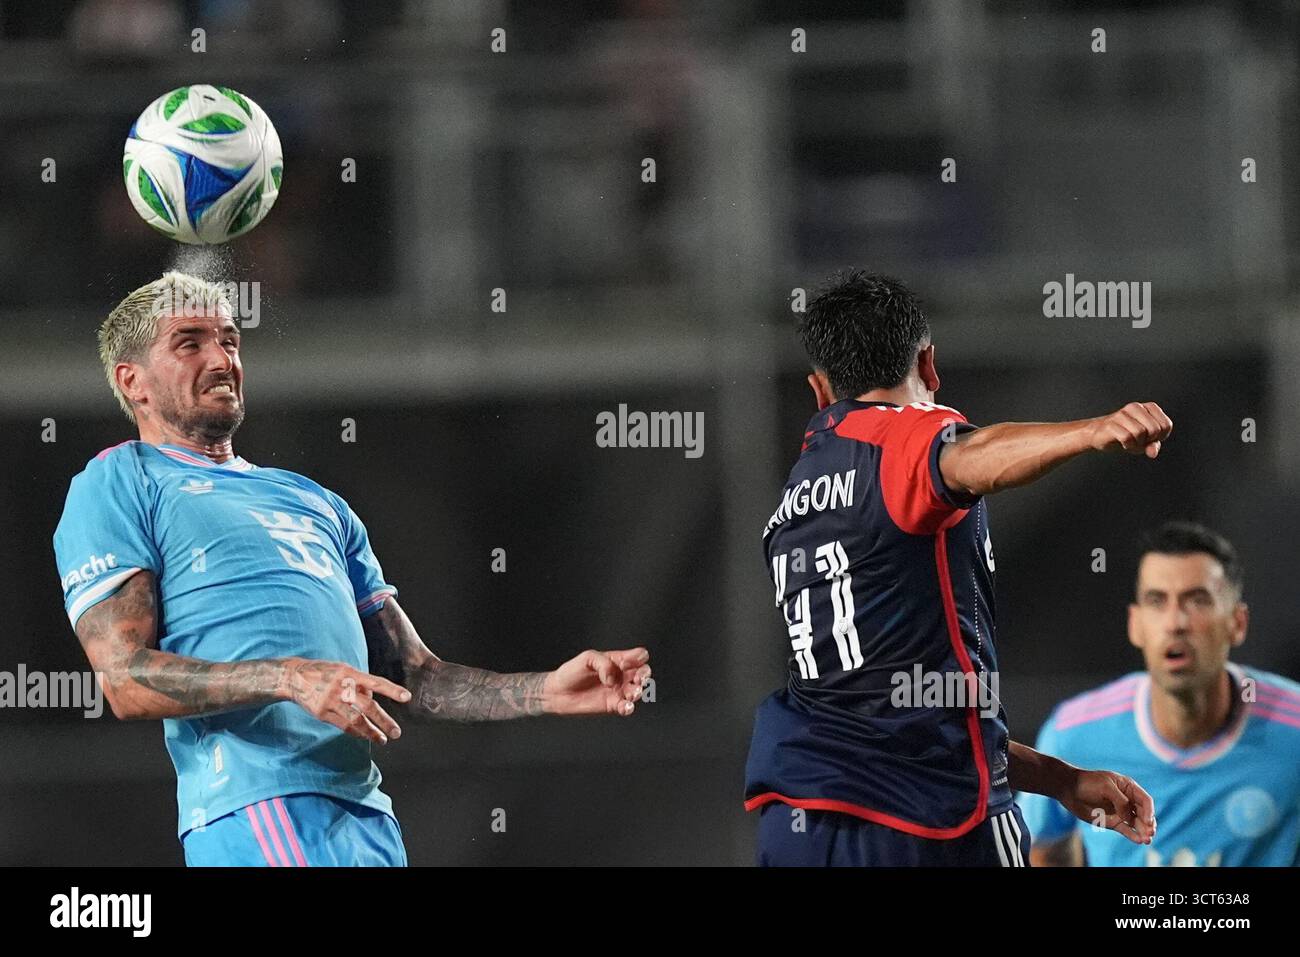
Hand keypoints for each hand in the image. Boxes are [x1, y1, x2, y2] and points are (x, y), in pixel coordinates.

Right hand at [283, 657, 411, 743]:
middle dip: (384, 721)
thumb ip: (359, 683)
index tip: (407, 697)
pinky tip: (365, 736)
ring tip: (383, 739)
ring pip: (355, 721)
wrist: (294, 677)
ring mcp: (330, 701)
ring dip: (371, 732)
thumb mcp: (342, 669)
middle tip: (396, 732)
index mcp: (349, 673)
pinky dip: (356, 732)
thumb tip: (373, 699)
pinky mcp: (321, 713)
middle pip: (367, 706)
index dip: (392, 690)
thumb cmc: (324, 672)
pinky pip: (343, 726)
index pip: (375, 682)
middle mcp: (341, 687)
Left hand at [542, 648, 651, 715]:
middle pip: (644, 673)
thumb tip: (613, 679)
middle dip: (645, 675)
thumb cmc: (572, 671)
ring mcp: (618, 691)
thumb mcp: (587, 658)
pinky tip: (625, 706)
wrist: (558, 692)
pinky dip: (629, 707)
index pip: (638, 656)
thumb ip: (603, 664)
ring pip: (638, 691)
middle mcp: (621, 675)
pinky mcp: (613, 706)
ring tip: (630, 693)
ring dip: (638, 692)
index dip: (638, 657)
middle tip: (638, 678)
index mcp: (618, 660)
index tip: (626, 662)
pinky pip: (627, 707)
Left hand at [1057, 767, 1155, 844]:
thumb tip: (1129, 817)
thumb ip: (1120, 801)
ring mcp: (1121, 812)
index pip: (1145, 800)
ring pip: (1137, 823)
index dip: (1149, 811)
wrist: (1070, 789)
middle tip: (1150, 833)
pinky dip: (1133, 835)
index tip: (1147, 820)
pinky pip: (1126, 830)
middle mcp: (1127, 800)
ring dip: (1143, 831)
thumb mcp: (1106, 787)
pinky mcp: (1113, 822)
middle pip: (1144, 814)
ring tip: (1147, 840)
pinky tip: (1139, 841)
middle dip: (1148, 824)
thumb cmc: (1087, 783)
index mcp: (1128, 787)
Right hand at [1089, 401, 1172, 458]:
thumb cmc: (1126, 436)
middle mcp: (1135, 407)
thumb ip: (1153, 445)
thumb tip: (1152, 452)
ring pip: (1140, 433)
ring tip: (1130, 441)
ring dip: (1136, 443)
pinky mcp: (1111, 424)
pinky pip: (1127, 438)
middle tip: (1138, 440)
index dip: (1160, 437)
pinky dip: (1127, 445)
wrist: (1099, 435)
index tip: (1149, 438)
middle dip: (1148, 440)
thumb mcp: (1144, 442)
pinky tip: (1122, 443)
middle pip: (1154, 429)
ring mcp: (1122, 414)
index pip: (1166, 425)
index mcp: (1148, 407)